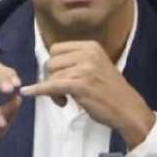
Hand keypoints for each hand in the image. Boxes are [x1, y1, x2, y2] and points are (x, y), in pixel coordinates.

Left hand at [20, 41, 154, 147]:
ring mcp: (84, 68)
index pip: (57, 49)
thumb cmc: (111, 93)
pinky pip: (51, 85)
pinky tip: (28, 92)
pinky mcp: (80, 85)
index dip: (54, 65)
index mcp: (90, 46)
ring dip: (53, 91)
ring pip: (52, 76)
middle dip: (51, 78)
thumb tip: (50, 66)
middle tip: (62, 94)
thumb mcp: (97, 67)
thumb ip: (77, 63)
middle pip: (51, 62)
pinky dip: (38, 90)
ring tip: (65, 101)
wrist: (128, 109)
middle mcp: (87, 53)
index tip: (61, 79)